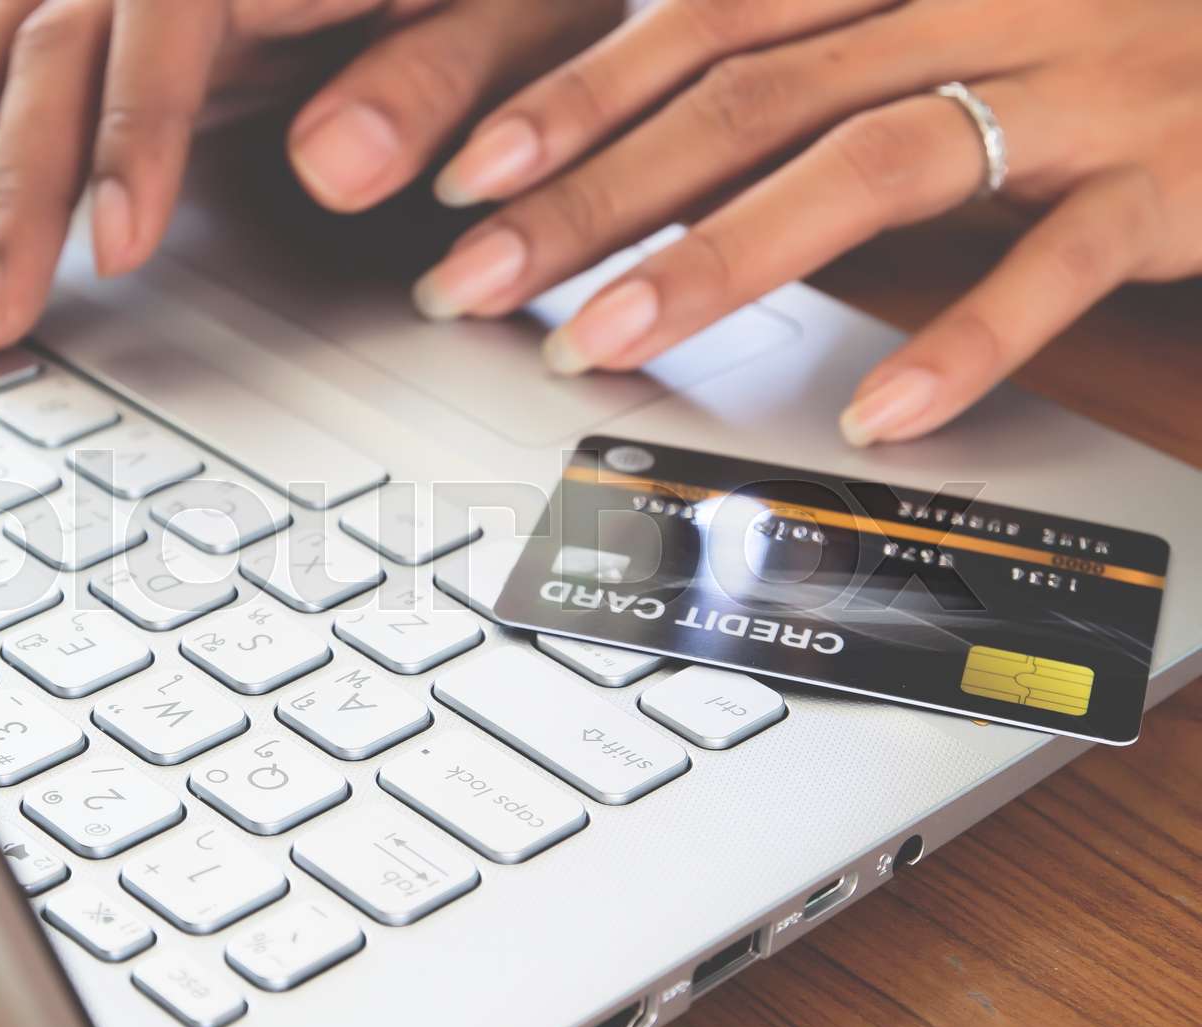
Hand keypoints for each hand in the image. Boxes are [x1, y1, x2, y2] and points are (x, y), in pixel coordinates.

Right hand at [0, 0, 620, 353]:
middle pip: (59, 43)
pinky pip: (17, 42)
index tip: (113, 244)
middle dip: (9, 186)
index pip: (163, 21)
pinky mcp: (145, 10)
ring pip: (9, 45)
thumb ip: (436, 79)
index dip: (129, 133)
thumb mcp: (527, 10)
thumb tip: (334, 163)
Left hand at [413, 0, 1201, 445]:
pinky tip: (877, 414)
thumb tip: (656, 131)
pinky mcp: (1175, 175)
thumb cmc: (1103, 35)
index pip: (707, 22)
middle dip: (594, 193)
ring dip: (719, 260)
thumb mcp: (947, 20)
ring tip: (601, 343)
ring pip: (868, 163)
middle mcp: (978, 6)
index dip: (578, 98)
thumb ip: (815, 65)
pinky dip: (965, 339)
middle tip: (472, 277)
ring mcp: (1078, 87)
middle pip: (748, 97)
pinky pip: (1063, 260)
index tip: (468, 179)